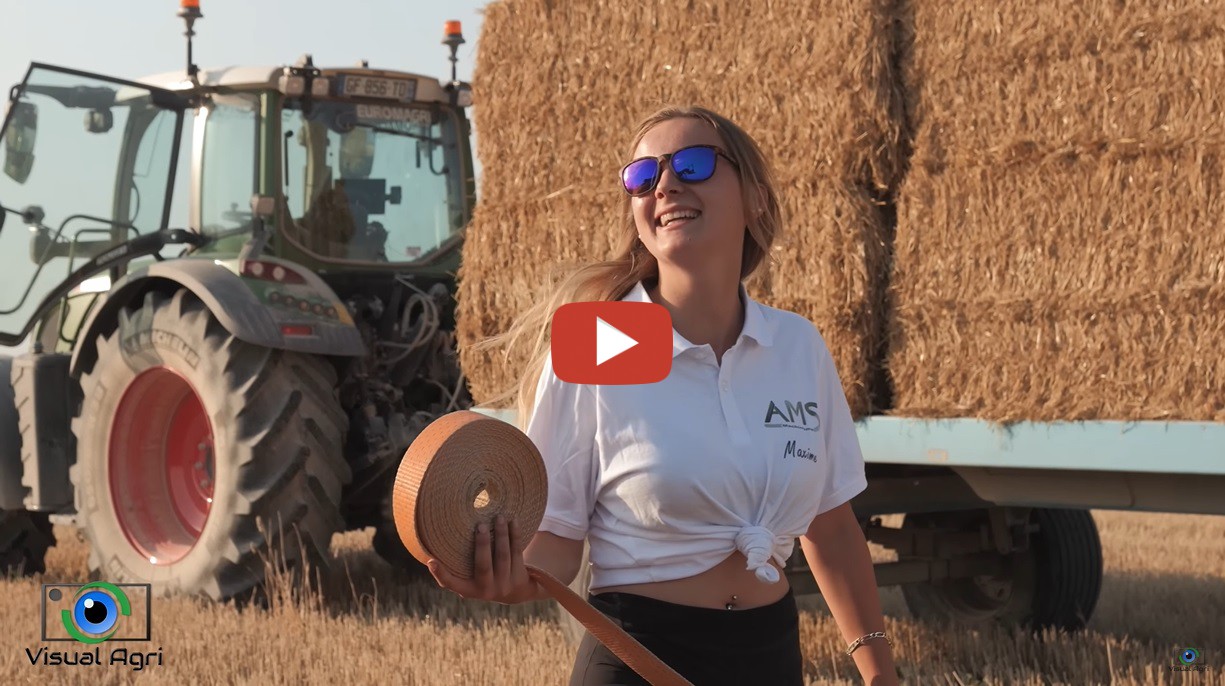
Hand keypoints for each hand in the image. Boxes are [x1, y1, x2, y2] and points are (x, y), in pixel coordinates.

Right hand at [426, 514, 541, 603]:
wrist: (517, 592)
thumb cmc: (485, 578)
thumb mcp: (471, 579)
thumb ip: (458, 566)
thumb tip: (434, 539)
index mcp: (469, 590)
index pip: (451, 584)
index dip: (440, 574)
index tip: (431, 561)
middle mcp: (486, 590)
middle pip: (483, 565)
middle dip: (482, 544)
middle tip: (480, 525)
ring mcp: (504, 584)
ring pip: (503, 556)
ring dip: (502, 535)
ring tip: (499, 517)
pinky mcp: (519, 576)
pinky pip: (517, 552)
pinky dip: (515, 535)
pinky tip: (514, 521)